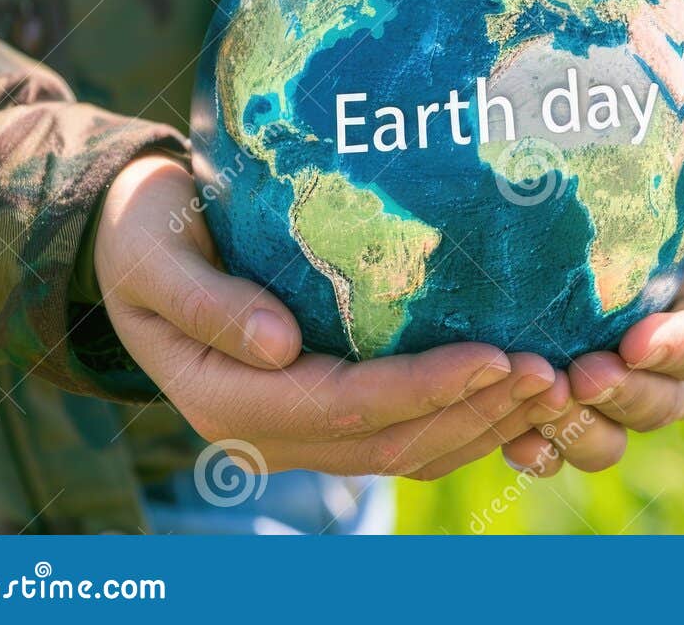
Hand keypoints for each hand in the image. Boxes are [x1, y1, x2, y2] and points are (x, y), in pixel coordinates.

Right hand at [95, 155, 570, 479]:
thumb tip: (278, 346)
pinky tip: (515, 390)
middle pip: (387, 442)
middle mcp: (264, 432)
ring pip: (403, 451)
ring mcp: (295, 430)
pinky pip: (403, 436)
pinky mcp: (323, 412)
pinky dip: (463, 421)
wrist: (130, 244)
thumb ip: (208, 302)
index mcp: (223, 399)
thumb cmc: (143, 231)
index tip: (495, 354)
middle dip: (473, 412)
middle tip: (550, 371)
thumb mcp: (154, 255)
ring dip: (482, 425)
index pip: (342, 407)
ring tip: (552, 384)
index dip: (422, 387)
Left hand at [501, 187, 683, 474]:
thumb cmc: (648, 190)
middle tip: (584, 374)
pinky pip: (557, 451)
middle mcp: (669, 374)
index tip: (635, 341)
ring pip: (612, 440)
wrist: (575, 197)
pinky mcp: (563, 414)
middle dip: (625, 393)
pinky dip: (541, 453)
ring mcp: (615, 399)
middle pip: (663, 404)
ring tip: (546, 406)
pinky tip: (516, 442)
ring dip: (582, 431)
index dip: (674, 349)